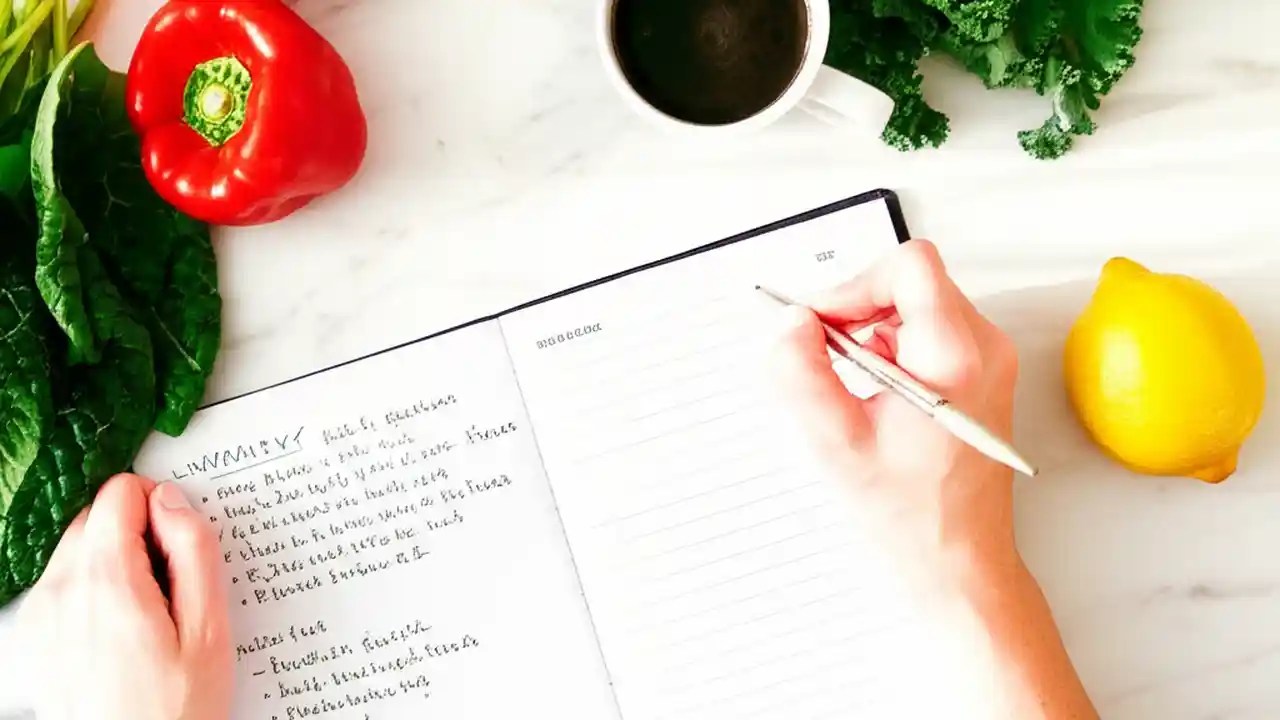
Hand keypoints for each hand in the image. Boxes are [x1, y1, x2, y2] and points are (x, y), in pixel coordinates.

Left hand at [18, 474, 232, 719]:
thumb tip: (173, 501)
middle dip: (136, 532)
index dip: (160, 508)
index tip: (179, 547)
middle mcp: (61, 591)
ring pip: (77, 548)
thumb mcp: (208, 630)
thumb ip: (194, 552)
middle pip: (96, 516)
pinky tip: (121, 633)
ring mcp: (40, 615)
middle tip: (170, 586)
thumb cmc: (174, 711)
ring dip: (113, 562)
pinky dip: (92, 590)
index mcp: (107, 582)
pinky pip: (62, 584)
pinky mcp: (33, 636)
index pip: (120, 493)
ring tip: (148, 616)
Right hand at [770, 240, 1096, 718]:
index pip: (909, 265)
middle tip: (825, 357)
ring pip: (916, 306)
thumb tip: (791, 325)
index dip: (853, 285)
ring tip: (853, 389)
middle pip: (910, 281)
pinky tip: (874, 400)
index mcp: (956, 358)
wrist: (957, 562)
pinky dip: (889, 352)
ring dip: (871, 334)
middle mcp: (984, 350)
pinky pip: (927, 334)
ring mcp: (987, 362)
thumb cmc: (911, 517)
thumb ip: (801, 374)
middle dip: (857, 311)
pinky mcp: (979, 376)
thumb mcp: (836, 444)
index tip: (823, 324)